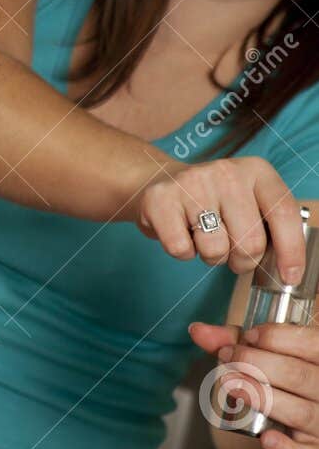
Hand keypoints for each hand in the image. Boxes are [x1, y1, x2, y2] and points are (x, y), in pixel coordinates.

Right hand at [133, 157, 304, 281]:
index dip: (291, 251)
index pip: (284, 213)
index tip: (289, 277)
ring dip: (211, 257)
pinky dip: (182, 253)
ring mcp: (192, 183)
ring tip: (203, 238)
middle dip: (242, 260)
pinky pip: (181, 249)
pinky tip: (182, 234)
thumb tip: (288, 268)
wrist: (158, 179)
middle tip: (231, 253)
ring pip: (215, 249)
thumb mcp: (247, 199)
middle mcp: (227, 172)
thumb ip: (269, 224)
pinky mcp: (160, 199)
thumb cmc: (211, 200)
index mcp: (256, 171)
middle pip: (250, 241)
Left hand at [190, 318, 318, 448]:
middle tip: (227, 358)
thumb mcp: (262, 355)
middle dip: (257, 363)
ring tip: (230, 384)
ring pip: (299, 412)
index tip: (247, 336)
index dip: (278, 338)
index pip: (312, 344)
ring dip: (261, 397)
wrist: (295, 426)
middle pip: (298, 375)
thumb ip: (232, 340)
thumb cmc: (280, 381)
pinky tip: (266, 439)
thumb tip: (197, 330)